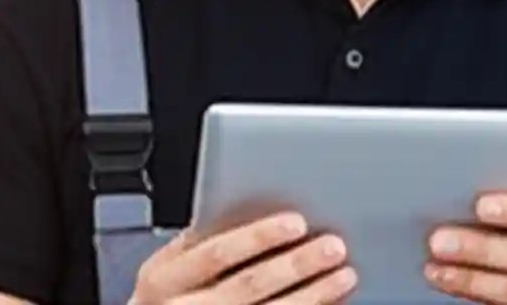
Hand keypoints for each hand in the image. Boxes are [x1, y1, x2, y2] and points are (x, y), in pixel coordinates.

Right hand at [129, 211, 356, 303]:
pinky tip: (330, 302)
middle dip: (295, 265)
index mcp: (163, 279)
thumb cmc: (165, 299)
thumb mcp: (166, 268)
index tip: (295, 221)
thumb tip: (250, 210)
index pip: (215, 253)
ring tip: (343, 274)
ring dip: (314, 294)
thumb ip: (197, 243)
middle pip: (249, 285)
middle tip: (332, 245)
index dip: (257, 237)